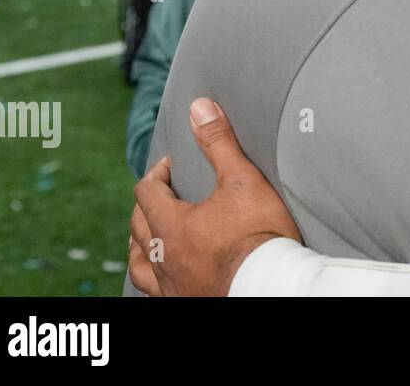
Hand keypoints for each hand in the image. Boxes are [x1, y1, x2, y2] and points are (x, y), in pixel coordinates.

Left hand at [128, 98, 300, 296]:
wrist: (270, 284)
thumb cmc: (258, 236)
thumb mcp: (241, 180)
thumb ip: (218, 143)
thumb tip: (199, 108)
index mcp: (170, 225)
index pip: (147, 192)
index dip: (157, 173)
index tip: (171, 167)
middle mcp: (162, 258)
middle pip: (138, 227)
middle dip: (146, 206)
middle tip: (161, 195)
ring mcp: (171, 285)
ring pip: (139, 265)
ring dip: (140, 247)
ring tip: (146, 239)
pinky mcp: (184, 301)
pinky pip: (155, 291)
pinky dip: (154, 279)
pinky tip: (166, 276)